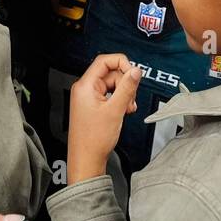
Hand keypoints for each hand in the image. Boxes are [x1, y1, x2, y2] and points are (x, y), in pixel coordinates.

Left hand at [67, 53, 141, 182]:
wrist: (86, 159)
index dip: (122, 63)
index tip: (134, 73)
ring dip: (124, 93)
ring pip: (112, 85)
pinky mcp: (92, 105)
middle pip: (111, 73)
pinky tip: (124, 110)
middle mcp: (84, 89)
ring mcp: (88, 97)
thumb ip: (127, 88)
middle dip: (125, 83)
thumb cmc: (94, 139)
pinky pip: (109, 95)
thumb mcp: (115, 110)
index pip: (104, 61)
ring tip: (128, 108)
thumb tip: (135, 71)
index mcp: (85, 86)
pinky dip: (119, 100)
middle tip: (131, 98)